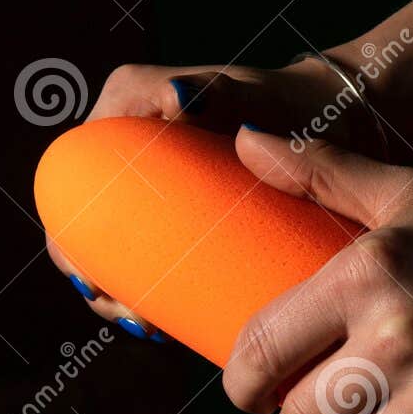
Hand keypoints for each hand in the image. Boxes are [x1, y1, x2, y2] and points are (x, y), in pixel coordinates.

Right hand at [47, 54, 388, 337]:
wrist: (339, 120)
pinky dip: (144, 283)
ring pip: (111, 239)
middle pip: (86, 215)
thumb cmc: (299, 104)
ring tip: (143, 323)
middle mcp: (132, 137)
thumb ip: (225, 91)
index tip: (98, 281)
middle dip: (91, 270)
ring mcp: (153, 176)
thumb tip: (178, 97)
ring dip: (113, 285)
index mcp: (132, 102)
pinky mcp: (180, 205)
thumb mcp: (261, 99)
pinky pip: (145, 248)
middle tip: (130, 314)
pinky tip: (155, 322)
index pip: (75, 169)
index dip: (73, 231)